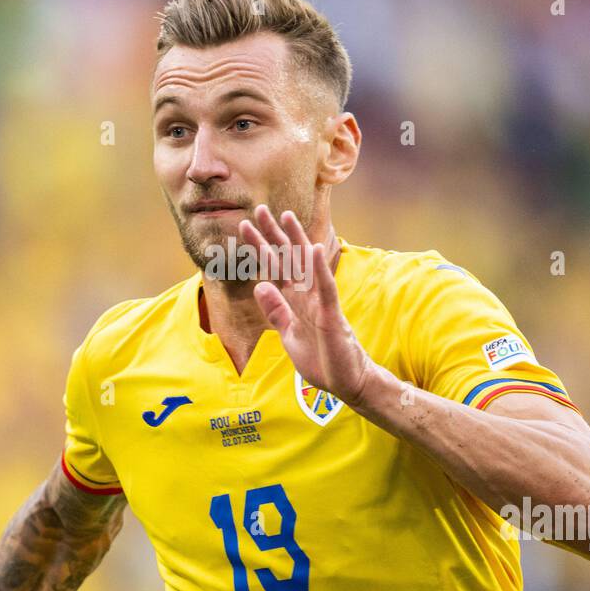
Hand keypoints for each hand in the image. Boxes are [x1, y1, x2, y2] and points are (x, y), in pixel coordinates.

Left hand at [238, 204, 371, 405]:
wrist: (345, 381)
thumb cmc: (320, 359)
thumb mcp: (288, 335)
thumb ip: (275, 312)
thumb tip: (259, 285)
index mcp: (294, 300)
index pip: (274, 268)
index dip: (260, 247)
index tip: (244, 226)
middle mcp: (306, 295)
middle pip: (287, 258)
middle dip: (273, 234)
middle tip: (259, 208)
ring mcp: (320, 302)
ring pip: (306, 266)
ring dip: (295, 241)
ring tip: (286, 216)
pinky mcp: (332, 315)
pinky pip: (326, 288)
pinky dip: (320, 269)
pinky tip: (314, 249)